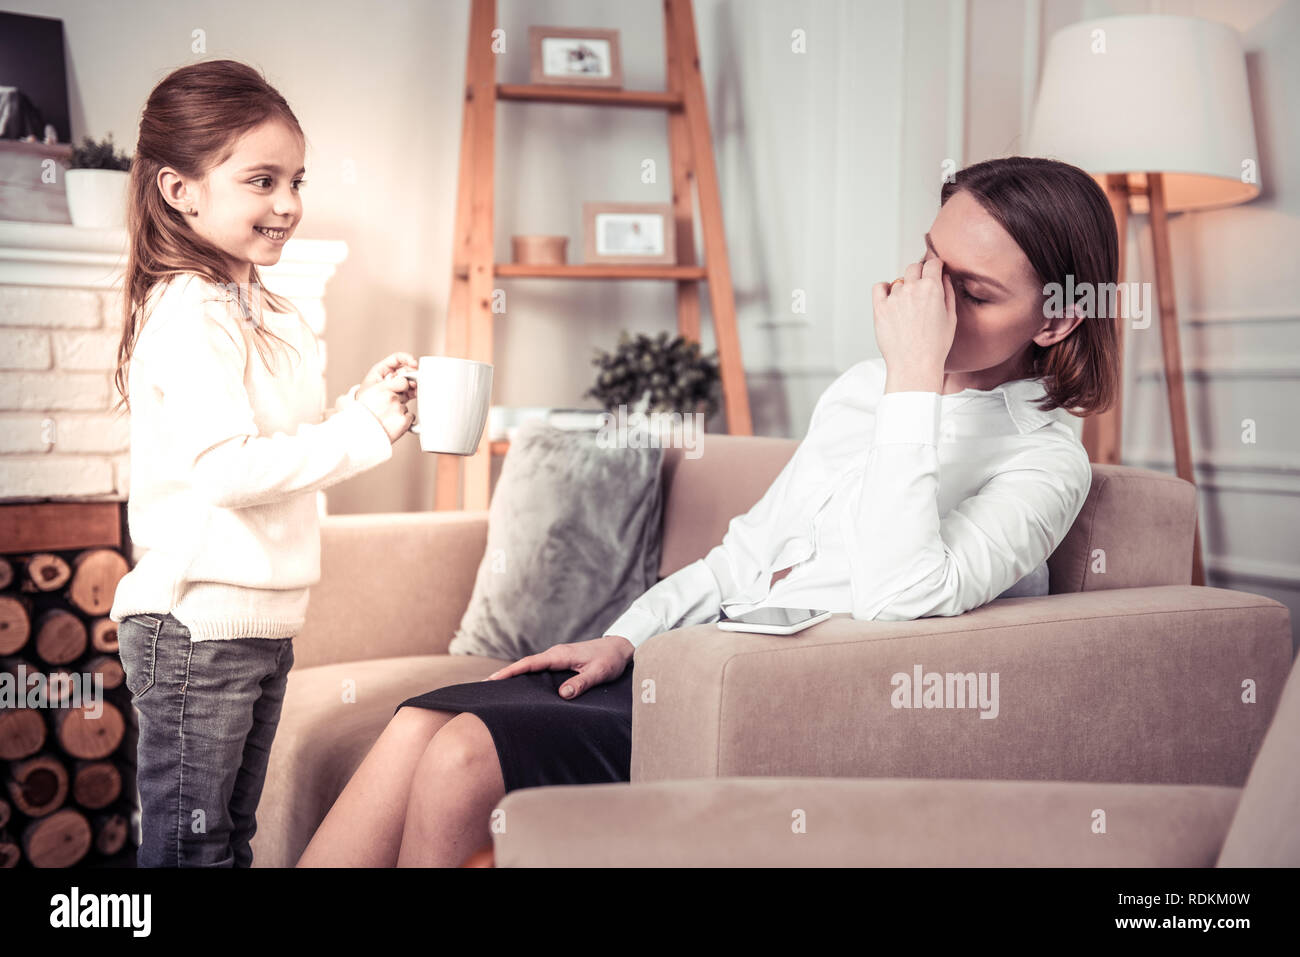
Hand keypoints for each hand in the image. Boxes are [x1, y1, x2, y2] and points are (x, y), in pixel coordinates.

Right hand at [355, 374, 413, 442]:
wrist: (358, 435)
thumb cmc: (359, 418)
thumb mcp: (363, 395)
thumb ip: (378, 388)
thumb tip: (386, 379)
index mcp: (380, 388)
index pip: (402, 382)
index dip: (401, 387)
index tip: (397, 391)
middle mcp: (391, 397)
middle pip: (403, 395)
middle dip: (397, 401)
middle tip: (385, 409)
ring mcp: (398, 409)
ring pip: (405, 407)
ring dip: (398, 412)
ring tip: (385, 419)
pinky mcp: (404, 421)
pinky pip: (409, 418)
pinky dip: (404, 421)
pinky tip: (392, 424)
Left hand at [361, 352, 417, 400]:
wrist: (367, 414)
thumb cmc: (366, 400)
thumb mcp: (378, 388)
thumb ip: (393, 383)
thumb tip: (406, 383)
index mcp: (381, 370)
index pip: (396, 359)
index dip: (406, 359)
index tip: (414, 364)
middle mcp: (390, 376)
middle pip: (405, 369)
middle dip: (411, 373)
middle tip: (414, 379)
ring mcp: (396, 386)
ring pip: (409, 380)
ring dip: (414, 383)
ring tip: (414, 388)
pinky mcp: (401, 395)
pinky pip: (410, 390)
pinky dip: (414, 391)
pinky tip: (415, 393)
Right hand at [483, 635, 633, 698]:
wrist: (621, 646)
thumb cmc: (611, 659)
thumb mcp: (599, 673)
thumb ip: (582, 683)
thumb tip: (562, 695)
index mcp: (560, 655)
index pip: (530, 664)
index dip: (510, 672)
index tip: (493, 680)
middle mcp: (555, 654)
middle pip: (525, 665)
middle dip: (505, 675)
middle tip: (485, 687)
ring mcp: (558, 657)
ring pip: (531, 667)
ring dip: (515, 676)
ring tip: (496, 689)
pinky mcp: (561, 662)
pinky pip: (539, 669)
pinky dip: (527, 676)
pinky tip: (522, 687)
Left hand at [871, 256, 955, 391]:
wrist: (914, 364)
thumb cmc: (935, 346)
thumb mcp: (951, 317)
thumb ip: (948, 292)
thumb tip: (944, 276)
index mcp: (932, 288)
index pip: (932, 263)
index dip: (935, 265)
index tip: (935, 270)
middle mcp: (911, 288)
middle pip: (914, 267)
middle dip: (920, 274)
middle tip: (922, 288)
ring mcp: (894, 297)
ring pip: (898, 281)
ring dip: (904, 288)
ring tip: (908, 307)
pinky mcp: (879, 308)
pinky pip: (879, 287)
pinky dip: (884, 289)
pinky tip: (891, 299)